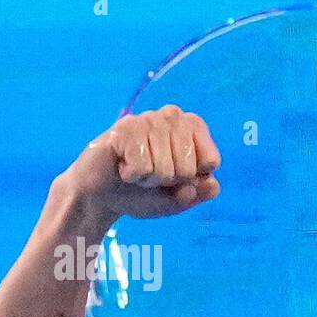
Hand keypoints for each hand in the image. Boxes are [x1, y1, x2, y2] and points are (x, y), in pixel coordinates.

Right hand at [63, 105, 220, 219]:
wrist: (104, 195)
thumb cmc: (145, 192)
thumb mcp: (178, 200)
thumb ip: (199, 194)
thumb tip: (212, 184)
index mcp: (194, 128)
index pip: (211, 161)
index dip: (193, 179)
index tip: (177, 177)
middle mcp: (174, 116)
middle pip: (188, 167)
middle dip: (169, 181)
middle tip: (152, 175)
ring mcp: (148, 118)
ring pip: (164, 168)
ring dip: (149, 179)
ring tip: (137, 170)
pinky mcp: (125, 126)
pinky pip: (142, 166)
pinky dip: (133, 175)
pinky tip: (124, 166)